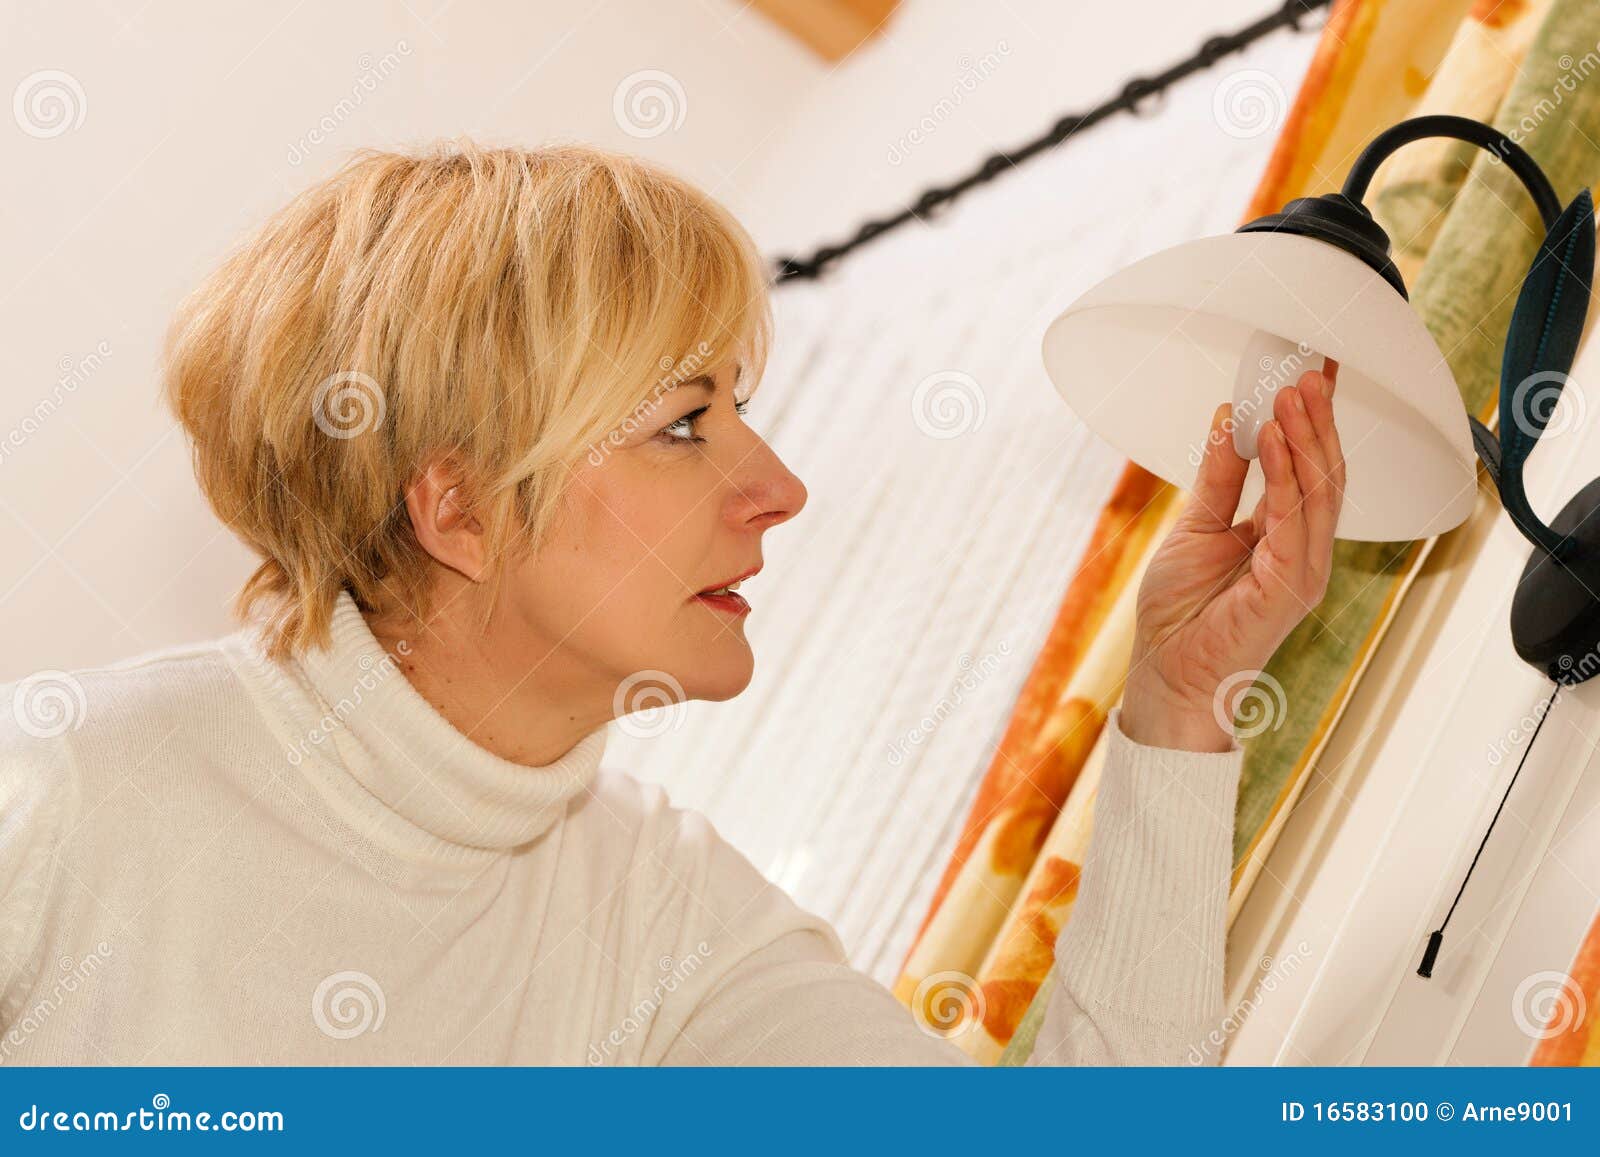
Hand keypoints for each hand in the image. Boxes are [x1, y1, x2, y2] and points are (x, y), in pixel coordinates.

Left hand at [1120, 363, 1344, 751]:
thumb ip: (1219, 477)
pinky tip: (1271, 438)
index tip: (1313, 370)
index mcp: (1286, 535)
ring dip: (1305, 435)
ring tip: (1291, 389)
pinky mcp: (1289, 587)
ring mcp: (1303, 569)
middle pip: (1323, 472)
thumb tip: (1228, 419)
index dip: (1314, 419)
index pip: (1309, 466)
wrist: (1167, 675)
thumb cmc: (1181, 614)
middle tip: (1305, 369)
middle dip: (1316, 418)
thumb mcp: (1196, 526)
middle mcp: (1304, 550)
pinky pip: (1294, 521)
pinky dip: (1283, 474)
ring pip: (1318, 490)